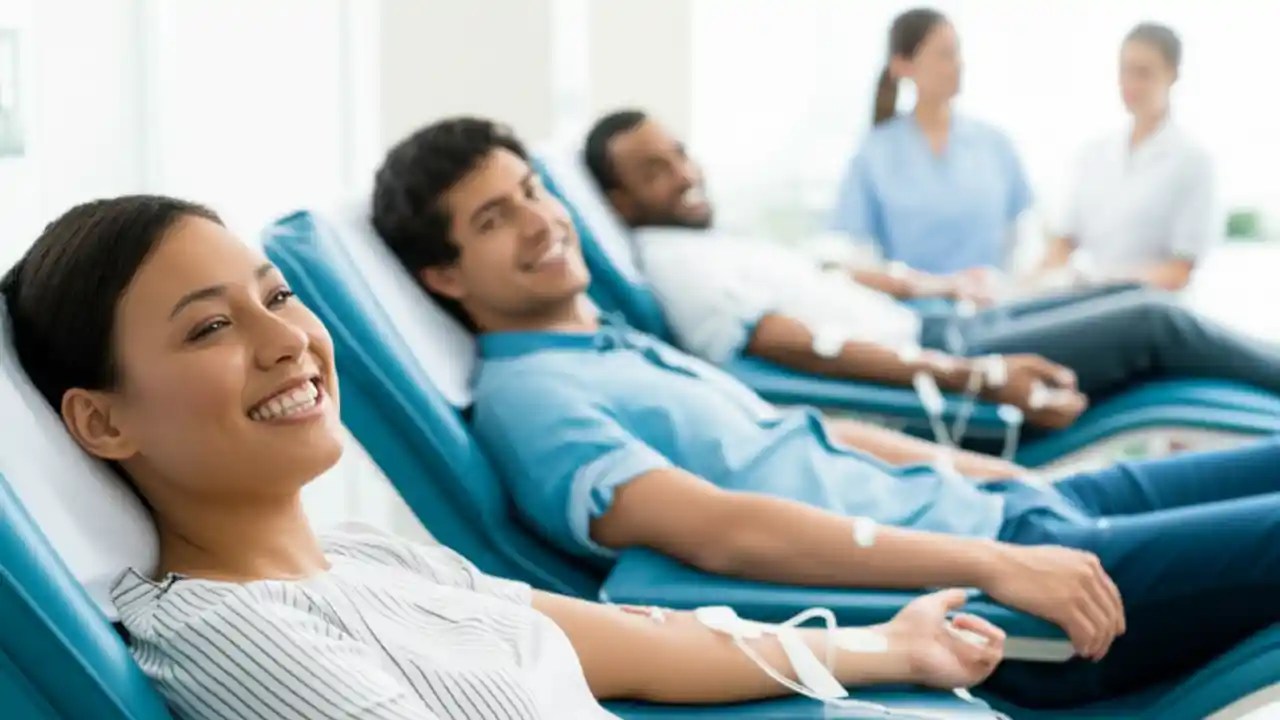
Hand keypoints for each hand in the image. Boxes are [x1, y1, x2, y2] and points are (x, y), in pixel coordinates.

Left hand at [883, 589, 1005, 688]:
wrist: (899, 644)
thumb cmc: (909, 626)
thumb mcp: (933, 604)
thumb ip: (950, 598)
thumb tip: (965, 595)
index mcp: (953, 643)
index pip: (980, 636)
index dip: (976, 623)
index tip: (956, 617)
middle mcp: (962, 657)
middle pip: (991, 642)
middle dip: (981, 625)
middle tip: (959, 619)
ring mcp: (967, 667)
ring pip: (996, 649)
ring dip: (983, 630)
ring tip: (959, 623)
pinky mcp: (970, 676)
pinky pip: (993, 658)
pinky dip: (984, 640)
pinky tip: (962, 634)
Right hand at [982, 544, 1125, 660]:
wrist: (996, 564)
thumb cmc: (1016, 563)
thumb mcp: (1055, 559)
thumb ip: (1073, 571)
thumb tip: (1082, 594)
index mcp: (1089, 562)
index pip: (1113, 597)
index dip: (1114, 619)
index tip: (1108, 633)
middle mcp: (1089, 574)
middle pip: (1110, 614)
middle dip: (1107, 637)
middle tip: (1097, 650)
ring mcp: (1078, 590)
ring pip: (1101, 627)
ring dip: (1097, 645)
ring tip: (1088, 654)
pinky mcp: (1065, 606)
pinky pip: (1086, 633)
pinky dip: (1085, 645)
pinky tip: (1078, 650)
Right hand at [987, 354, 1087, 428]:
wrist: (980, 381)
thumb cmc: (1007, 368)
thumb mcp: (1033, 363)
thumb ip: (1055, 372)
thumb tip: (1072, 384)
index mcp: (1039, 398)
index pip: (1068, 408)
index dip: (1078, 403)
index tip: (1081, 396)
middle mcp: (1034, 411)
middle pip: (1064, 421)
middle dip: (1073, 412)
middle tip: (1077, 400)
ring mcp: (1028, 416)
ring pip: (1054, 425)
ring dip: (1064, 416)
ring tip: (1066, 403)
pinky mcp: (1022, 417)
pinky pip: (1044, 424)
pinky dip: (1053, 418)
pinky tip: (1051, 406)